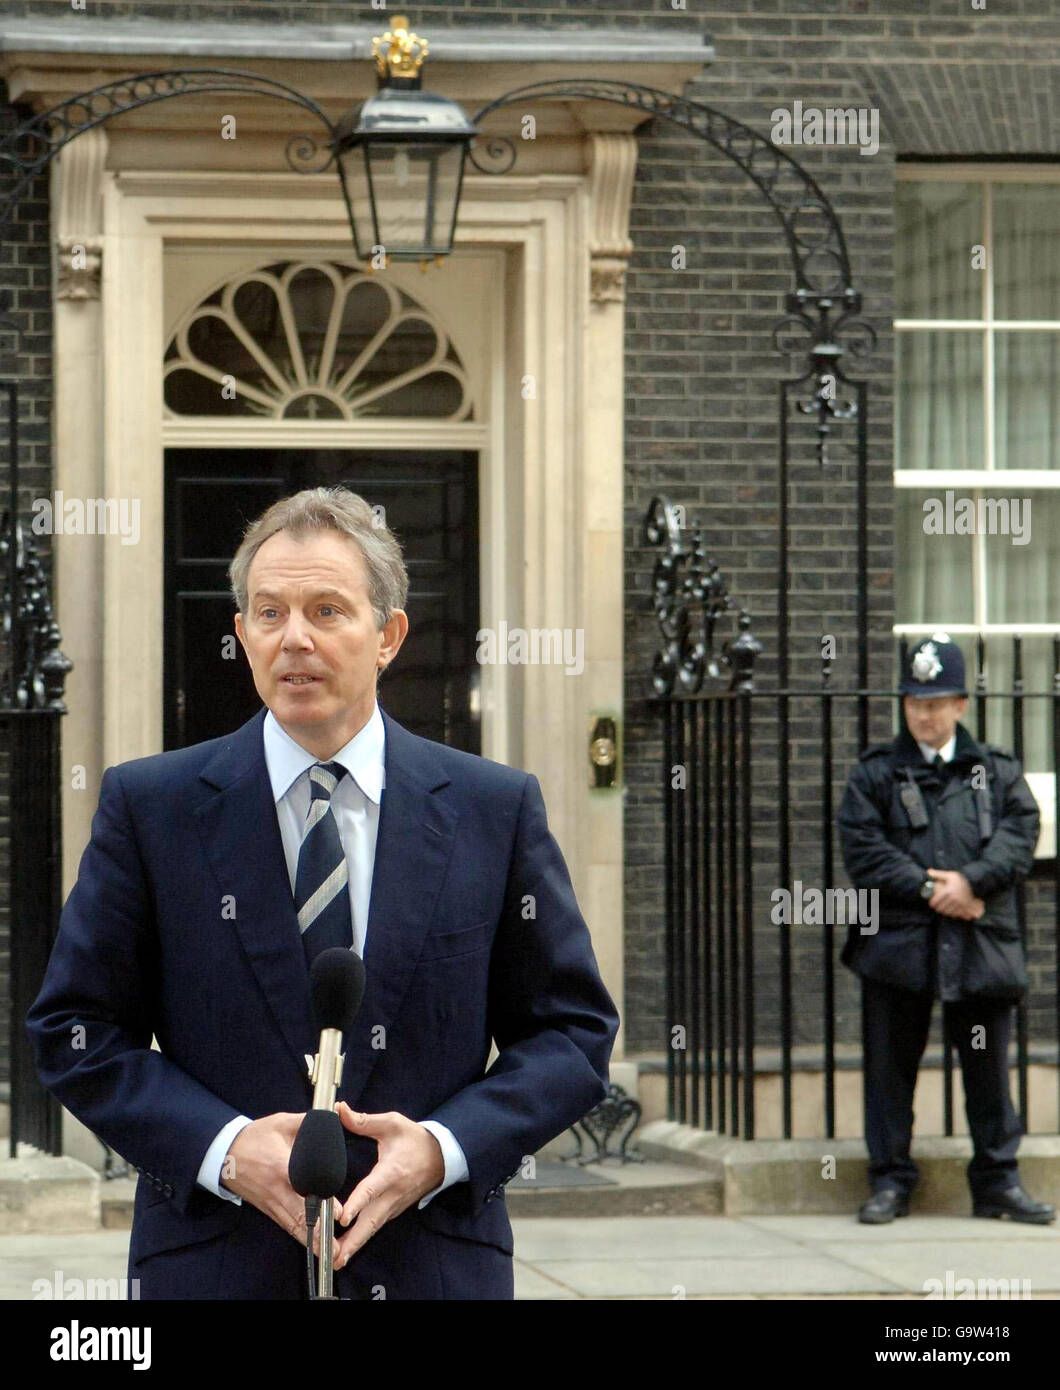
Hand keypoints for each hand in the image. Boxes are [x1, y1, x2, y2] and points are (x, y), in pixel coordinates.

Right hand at [221, 1111, 339, 1263]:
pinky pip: (286, 1226)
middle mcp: (277, 1190)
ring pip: (293, 1226)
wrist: (224, 1154)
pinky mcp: (268, 1210)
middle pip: (299, 1215)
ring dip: (311, 1241)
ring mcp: (271, 1203)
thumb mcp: (281, 1122)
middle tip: (337, 1246)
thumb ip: (308, 1122)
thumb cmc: (255, 1137)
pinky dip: (300, 1238)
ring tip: (330, 1254)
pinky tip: (314, 1248)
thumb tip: (333, 1116)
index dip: (320, 1200)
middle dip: (319, 1232)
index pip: (303, 1186)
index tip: (337, 1213)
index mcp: (281, 1167)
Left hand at [332, 1103, 445, 1268]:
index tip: (342, 1218)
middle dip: (353, 1240)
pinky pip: (375, 1227)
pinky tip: (347, 1249)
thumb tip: (339, 1110)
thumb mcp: (392, 1124)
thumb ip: (364, 1120)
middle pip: (371, 1221)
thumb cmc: (415, 1139)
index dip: (356, 1204)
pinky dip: (362, 1239)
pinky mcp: (393, 1211)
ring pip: (372, 1228)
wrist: (442, 1156)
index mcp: (391, 1171)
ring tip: (336, 1259)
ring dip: (356, 1244)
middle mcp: (393, 1193)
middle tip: (335, 1255)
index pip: (371, 1190)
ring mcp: (394, 1205)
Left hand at [926, 869, 984, 920]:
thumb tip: (928, 872)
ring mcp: (960, 904)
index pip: (936, 901)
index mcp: (948, 891)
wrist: (976, 884)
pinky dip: (953, 914)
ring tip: (942, 910)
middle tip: (936, 907)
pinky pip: (957, 914)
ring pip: (948, 913)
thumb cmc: (961, 879)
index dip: (932, 904)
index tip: (931, 904)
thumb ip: (938, 874)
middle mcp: (954, 898)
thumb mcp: (950, 875)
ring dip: (945, 912)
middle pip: (941, 908)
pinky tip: (951, 912)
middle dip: (938, 909)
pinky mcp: (965, 907)